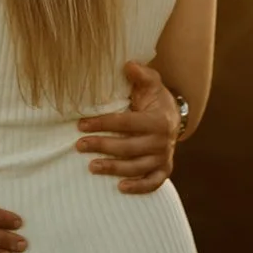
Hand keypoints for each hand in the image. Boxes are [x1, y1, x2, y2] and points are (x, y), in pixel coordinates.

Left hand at [76, 60, 179, 194]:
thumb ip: (141, 74)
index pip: (125, 123)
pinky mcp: (165, 169)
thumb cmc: (155, 99)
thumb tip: (128, 64)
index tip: (81, 125)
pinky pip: (153, 182)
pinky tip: (121, 187)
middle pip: (128, 147)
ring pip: (137, 167)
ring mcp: (164, 157)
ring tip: (91, 166)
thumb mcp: (151, 83)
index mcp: (157, 120)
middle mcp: (163, 141)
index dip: (102, 123)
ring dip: (114, 168)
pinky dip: (139, 187)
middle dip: (102, 146)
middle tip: (79, 145)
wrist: (174, 117)